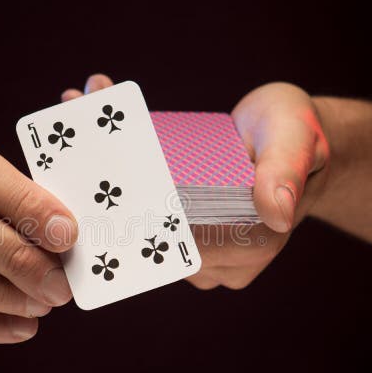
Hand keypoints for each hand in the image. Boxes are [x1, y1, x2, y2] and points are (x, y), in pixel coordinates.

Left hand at [62, 76, 328, 289]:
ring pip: (136, 217)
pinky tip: (94, 121)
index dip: (139, 210)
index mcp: (250, 245)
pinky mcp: (176, 223)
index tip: (101, 174)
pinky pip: (139, 201)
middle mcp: (218, 257)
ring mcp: (194, 244)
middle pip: (148, 231)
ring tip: (80, 115)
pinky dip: (115, 166)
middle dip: (107, 188)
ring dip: (105, 172)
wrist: (291, 135)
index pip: (182, 241)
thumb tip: (276, 212)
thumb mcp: (297, 138)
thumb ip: (286, 171)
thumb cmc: (299, 132)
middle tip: (73, 139)